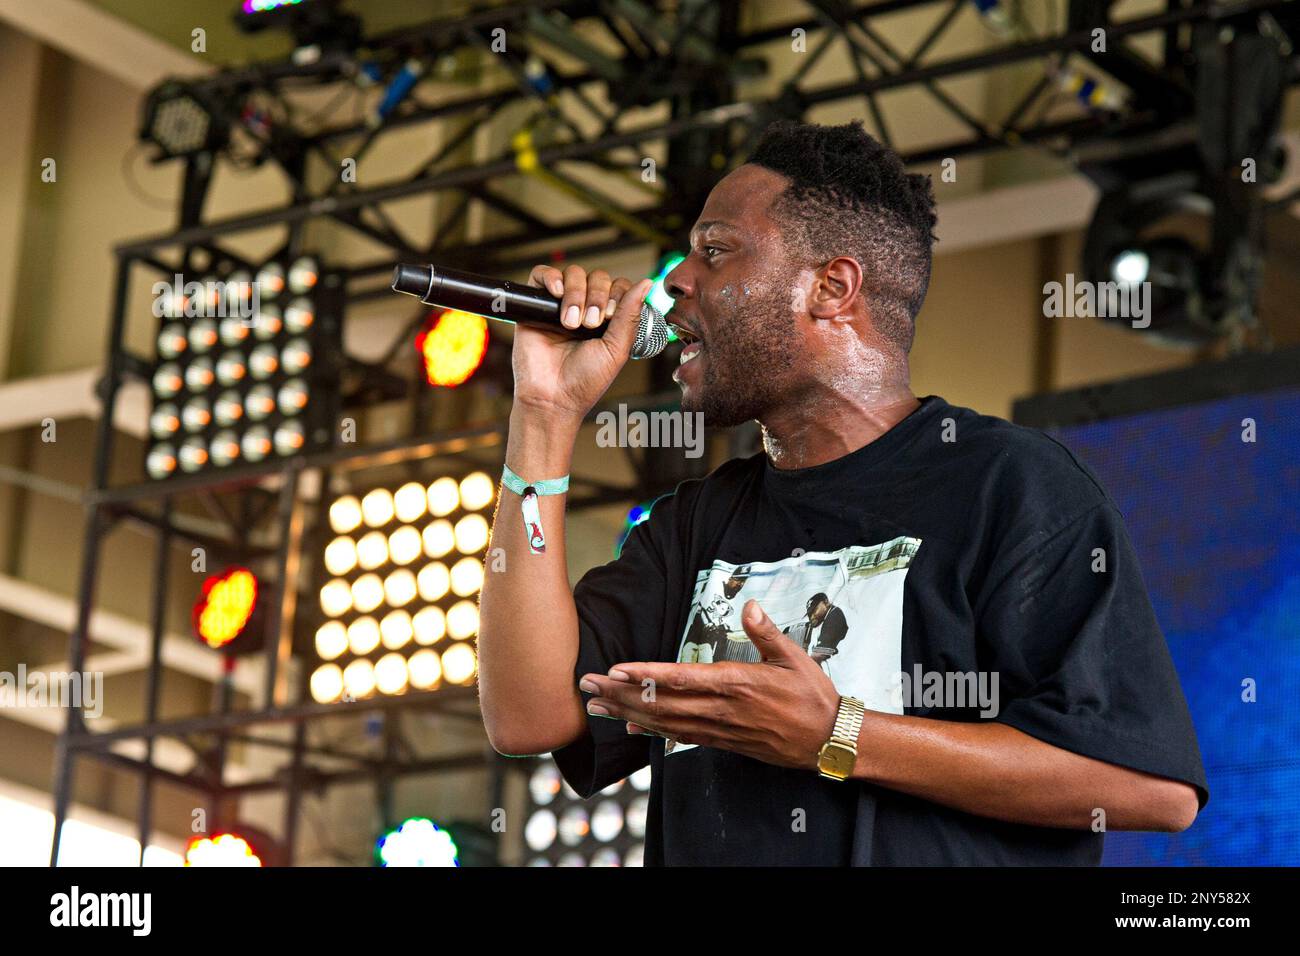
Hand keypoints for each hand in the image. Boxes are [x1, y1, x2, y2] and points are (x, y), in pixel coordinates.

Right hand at [512, 264, 652, 419]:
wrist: (552, 398)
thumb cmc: (585, 381)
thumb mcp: (616, 348)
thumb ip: (630, 315)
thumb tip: (647, 282)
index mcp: (607, 319)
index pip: (618, 286)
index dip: (617, 294)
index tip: (611, 317)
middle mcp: (585, 308)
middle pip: (597, 277)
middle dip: (597, 296)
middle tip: (590, 324)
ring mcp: (559, 305)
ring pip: (573, 273)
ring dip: (576, 294)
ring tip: (571, 323)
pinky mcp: (535, 305)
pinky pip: (541, 274)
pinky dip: (550, 277)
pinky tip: (557, 294)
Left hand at [578, 600, 842, 770]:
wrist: (829, 742)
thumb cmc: (813, 697)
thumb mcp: (794, 658)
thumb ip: (766, 632)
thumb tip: (749, 604)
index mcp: (736, 684)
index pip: (681, 679)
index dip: (646, 675)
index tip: (617, 669)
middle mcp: (721, 709)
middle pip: (661, 702)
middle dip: (621, 694)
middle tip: (587, 684)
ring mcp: (719, 729)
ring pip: (663, 722)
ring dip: (627, 712)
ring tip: (596, 703)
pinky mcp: (721, 742)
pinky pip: (678, 736)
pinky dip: (651, 731)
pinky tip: (629, 725)